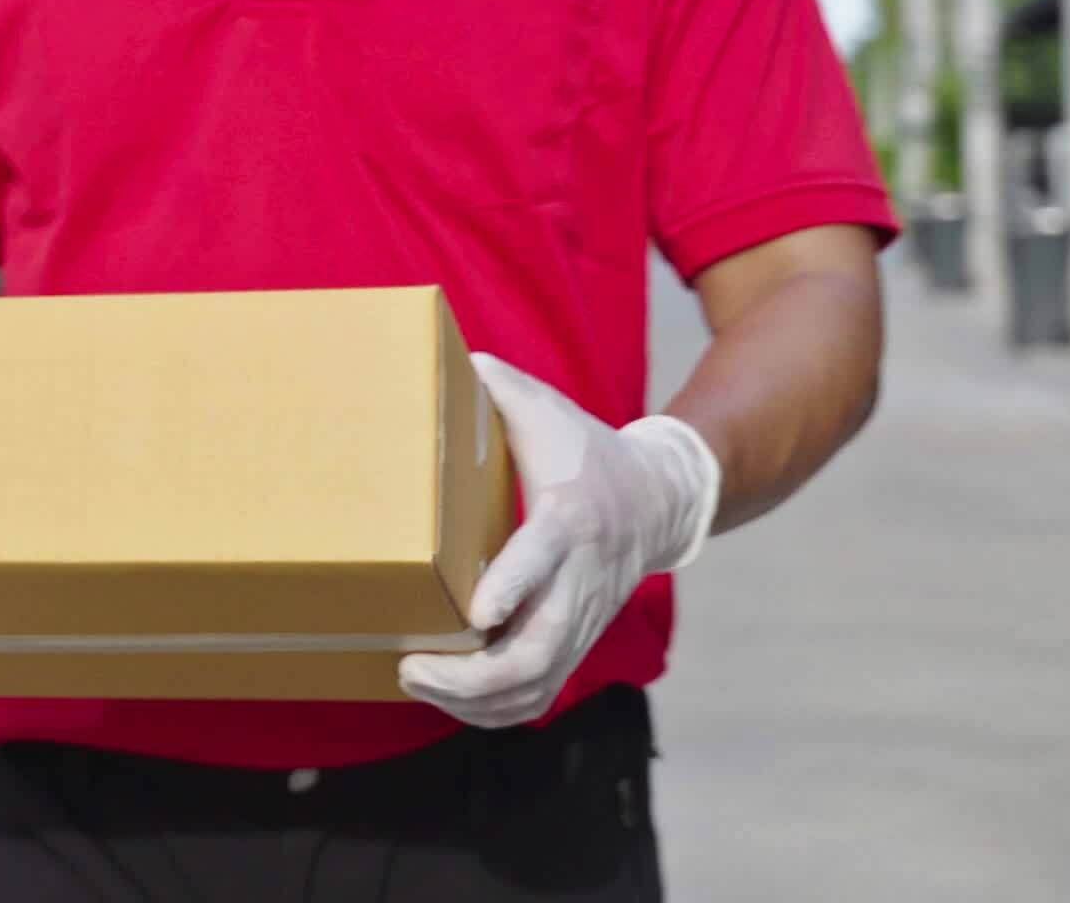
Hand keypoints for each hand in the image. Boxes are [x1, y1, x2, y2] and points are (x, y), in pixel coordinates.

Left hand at [401, 354, 719, 730]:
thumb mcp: (547, 408)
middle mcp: (581, 578)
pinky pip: (541, 693)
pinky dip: (496, 710)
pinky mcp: (578, 641)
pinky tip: (451, 702)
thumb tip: (449, 359)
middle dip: (472, 673)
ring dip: (475, 700)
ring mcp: (583, 618)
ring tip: (417, 683)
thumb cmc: (586, 450)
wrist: (659, 500)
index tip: (472, 613)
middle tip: (411, 666)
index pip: (544, 558)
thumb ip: (498, 387)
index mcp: (569, 518)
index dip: (513, 587)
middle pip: (540, 647)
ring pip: (539, 683)